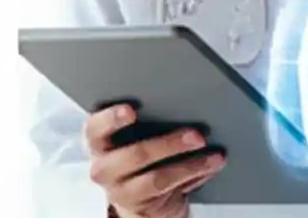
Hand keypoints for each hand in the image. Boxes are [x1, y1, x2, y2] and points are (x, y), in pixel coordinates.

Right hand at [85, 104, 225, 217]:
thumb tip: (188, 103)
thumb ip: (152, 118)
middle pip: (134, 155)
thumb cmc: (141, 151)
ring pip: (155, 178)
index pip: (96, 127)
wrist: (140, 194)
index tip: (131, 110)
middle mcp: (104, 166)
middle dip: (168, 144)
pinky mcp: (140, 204)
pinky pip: (168, 189)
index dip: (111, 119)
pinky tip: (212, 163)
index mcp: (101, 140)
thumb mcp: (138, 134)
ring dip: (188, 164)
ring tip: (212, 153)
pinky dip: (194, 173)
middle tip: (196, 135)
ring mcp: (120, 189)